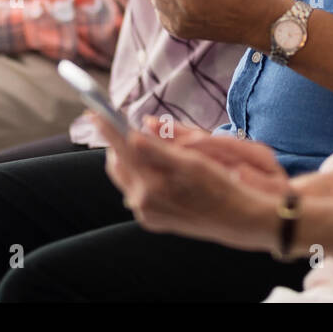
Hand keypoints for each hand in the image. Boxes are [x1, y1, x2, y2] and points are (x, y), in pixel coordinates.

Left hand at [96, 114, 278, 249]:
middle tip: (121, 124)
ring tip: (140, 143)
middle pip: (118, 164)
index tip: (97, 112)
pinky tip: (155, 167)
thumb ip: (159, 150)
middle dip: (118, 143)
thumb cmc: (220, 184)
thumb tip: (133, 136)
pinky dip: (140, 174)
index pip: (122, 149)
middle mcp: (143, 201)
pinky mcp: (151, 219)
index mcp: (152, 184)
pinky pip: (136, 191)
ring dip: (129, 158)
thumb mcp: (193, 162)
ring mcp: (145, 213)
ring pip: (126, 177)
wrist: (236, 219)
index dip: (109, 128)